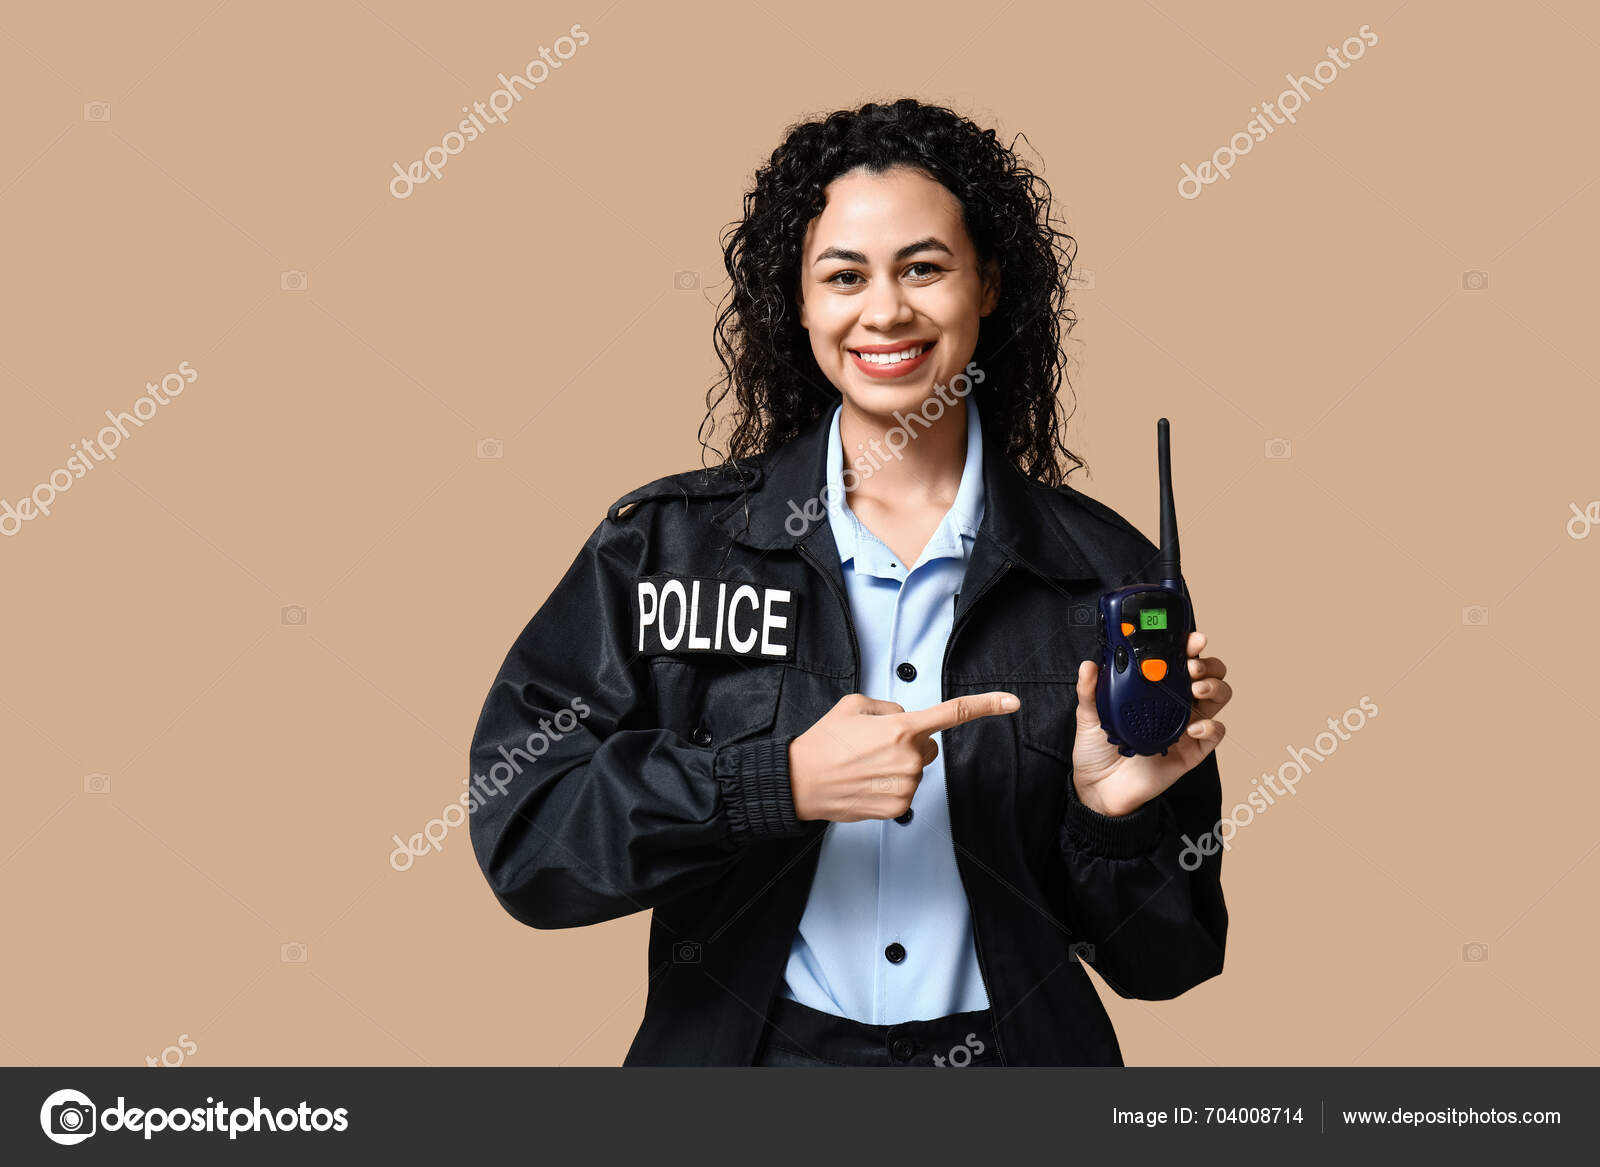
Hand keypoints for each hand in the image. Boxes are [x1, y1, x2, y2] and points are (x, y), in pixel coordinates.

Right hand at [789, 691, 1020, 822]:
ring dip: (896, 767)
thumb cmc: (824, 741)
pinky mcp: (899, 807)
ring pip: (915, 770)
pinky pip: (906, 791)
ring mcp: (906, 785)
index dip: (986, 705)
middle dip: (907, 744)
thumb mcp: (854, 705)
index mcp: (901, 727)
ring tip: (862, 767)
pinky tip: (865, 784)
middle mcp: (910, 757)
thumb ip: (889, 708)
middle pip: (927, 747)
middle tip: (872, 748)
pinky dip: (889, 787)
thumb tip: (904, 720)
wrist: (800, 782)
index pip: (952, 713)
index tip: (1013, 702)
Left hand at [1071, 630, 1229, 817]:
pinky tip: (1194, 727)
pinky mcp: (1192, 752)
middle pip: (1208, 676)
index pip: (1179, 661)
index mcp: (1154, 690)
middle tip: (1192, 667)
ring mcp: (1186, 727)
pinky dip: (1212, 726)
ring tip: (1196, 690)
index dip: (1190, 647)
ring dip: (1215, 688)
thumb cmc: (1096, 749)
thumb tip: (1089, 665)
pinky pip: (1215, 735)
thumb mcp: (1088, 715)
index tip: (1192, 639)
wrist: (1098, 789)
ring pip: (1218, 699)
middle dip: (1208, 665)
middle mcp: (1174, 704)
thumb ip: (1090, 690)